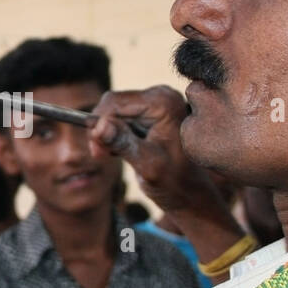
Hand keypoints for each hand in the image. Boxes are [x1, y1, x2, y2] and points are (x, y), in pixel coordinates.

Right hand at [88, 86, 224, 217]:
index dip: (99, 124)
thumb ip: (123, 143)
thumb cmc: (174, 182)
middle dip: (103, 129)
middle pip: (113, 103)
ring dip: (108, 133)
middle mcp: (162, 95)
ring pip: (114, 110)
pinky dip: (116, 133)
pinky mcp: (151, 109)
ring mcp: (157, 101)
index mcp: (165, 103)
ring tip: (113, 155)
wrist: (189, 192)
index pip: (115, 102)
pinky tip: (122, 149)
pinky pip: (122, 115)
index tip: (98, 152)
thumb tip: (97, 126)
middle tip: (102, 155)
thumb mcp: (147, 165)